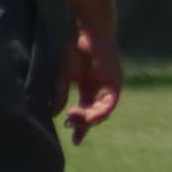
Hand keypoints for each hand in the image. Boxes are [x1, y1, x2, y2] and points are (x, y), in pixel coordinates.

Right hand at [57, 26, 122, 144]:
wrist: (83, 30)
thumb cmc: (70, 48)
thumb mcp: (61, 75)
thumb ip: (59, 94)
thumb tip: (56, 114)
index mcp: (87, 86)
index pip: (84, 110)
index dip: (79, 125)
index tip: (75, 141)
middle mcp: (100, 88)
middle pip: (94, 113)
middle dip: (84, 124)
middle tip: (73, 129)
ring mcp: (109, 85)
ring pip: (103, 111)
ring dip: (90, 119)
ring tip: (76, 120)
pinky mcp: (115, 82)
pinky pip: (110, 103)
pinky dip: (100, 112)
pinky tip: (90, 117)